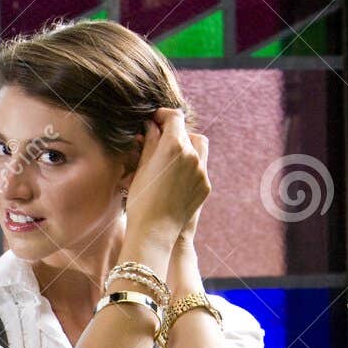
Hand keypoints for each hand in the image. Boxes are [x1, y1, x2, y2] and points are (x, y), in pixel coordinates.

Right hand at [123, 107, 209, 241]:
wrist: (154, 232)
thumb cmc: (142, 200)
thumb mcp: (142, 167)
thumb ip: (150, 142)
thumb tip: (152, 126)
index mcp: (174, 146)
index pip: (174, 117)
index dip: (163, 115)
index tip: (155, 119)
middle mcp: (192, 155)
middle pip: (188, 131)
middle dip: (176, 132)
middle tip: (161, 139)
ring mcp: (202, 171)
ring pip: (199, 147)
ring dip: (187, 147)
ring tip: (171, 158)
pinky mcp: (206, 185)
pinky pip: (200, 167)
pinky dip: (190, 166)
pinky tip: (175, 178)